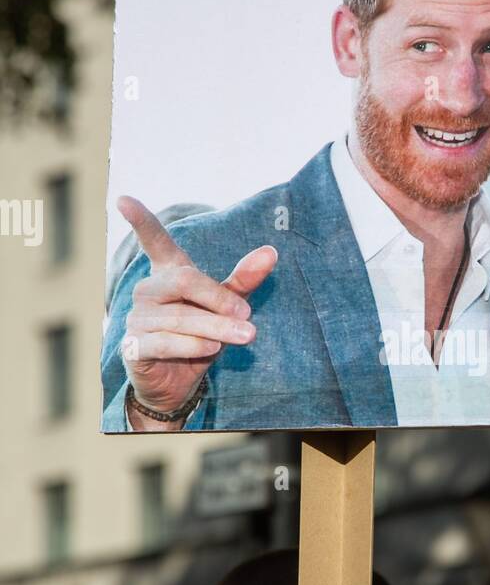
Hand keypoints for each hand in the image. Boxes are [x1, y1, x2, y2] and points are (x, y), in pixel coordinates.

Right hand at [117, 196, 277, 422]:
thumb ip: (244, 280)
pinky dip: (192, 345)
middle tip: (248, 317)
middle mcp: (147, 291)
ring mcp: (137, 318)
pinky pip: (164, 342)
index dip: (141, 221)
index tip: (123, 199)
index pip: (154, 241)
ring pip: (179, 317)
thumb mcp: (226, 308)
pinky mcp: (134, 346)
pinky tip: (211, 349)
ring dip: (216, 328)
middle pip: (184, 281)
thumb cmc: (201, 337)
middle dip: (220, 299)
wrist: (177, 384)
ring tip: (245, 336)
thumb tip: (271, 251)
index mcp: (168, 274)